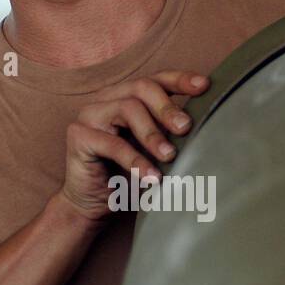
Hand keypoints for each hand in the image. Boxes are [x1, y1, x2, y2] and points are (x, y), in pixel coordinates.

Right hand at [59, 70, 209, 221]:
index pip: (156, 79)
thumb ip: (171, 134)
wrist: (93, 206)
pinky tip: (152, 177)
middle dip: (167, 108)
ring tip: (170, 156)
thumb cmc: (128, 176)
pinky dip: (136, 160)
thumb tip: (207, 126)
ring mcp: (90, 114)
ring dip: (152, 134)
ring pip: (127, 109)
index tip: (204, 87)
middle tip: (185, 128)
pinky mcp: (78, 136)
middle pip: (142, 87)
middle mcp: (107, 98)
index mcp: (127, 95)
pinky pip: (113, 144)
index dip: (180, 80)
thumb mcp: (155, 151)